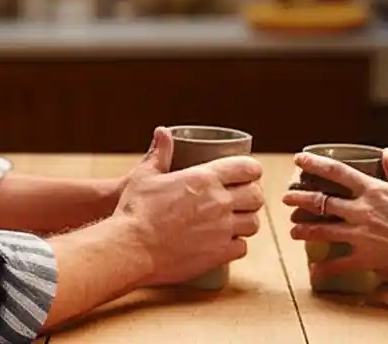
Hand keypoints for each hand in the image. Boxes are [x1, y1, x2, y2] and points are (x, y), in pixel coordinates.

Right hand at [115, 127, 264, 285]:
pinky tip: (225, 242)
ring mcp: (221, 230)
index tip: (248, 173)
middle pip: (256, 196)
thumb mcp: (145, 176)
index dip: (251, 170)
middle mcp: (219, 202)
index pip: (247, 168)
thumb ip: (159, 153)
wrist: (131, 249)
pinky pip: (242, 247)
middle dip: (253, 195)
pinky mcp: (218, 254)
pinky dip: (237, 244)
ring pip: (254, 223)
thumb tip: (163, 132)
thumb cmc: (135, 211)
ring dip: (247, 220)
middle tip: (243, 197)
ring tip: (236, 220)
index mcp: (204, 178)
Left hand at [281, 148, 387, 288]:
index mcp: (374, 191)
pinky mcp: (363, 258)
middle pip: (321, 202)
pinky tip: (313, 272)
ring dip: (304, 230)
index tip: (299, 160)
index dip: (315, 164)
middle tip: (286, 198)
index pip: (337, 173)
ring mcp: (360, 235)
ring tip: (293, 230)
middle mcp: (361, 211)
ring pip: (322, 230)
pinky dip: (323, 269)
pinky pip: (337, 264)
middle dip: (299, 199)